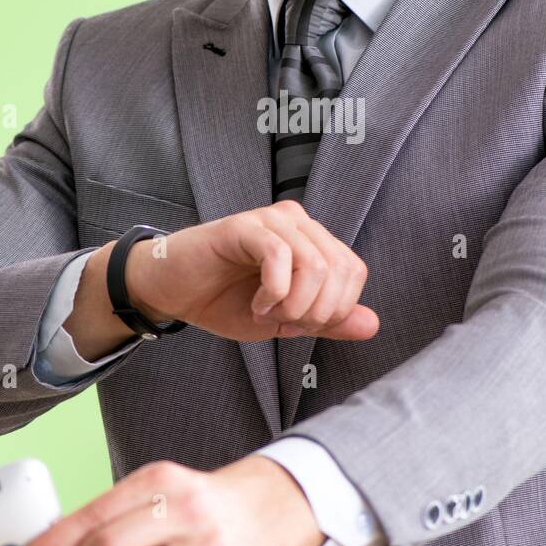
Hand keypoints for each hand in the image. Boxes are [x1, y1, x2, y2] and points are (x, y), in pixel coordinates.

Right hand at [126, 198, 378, 342]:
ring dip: (294, 303)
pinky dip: (274, 292)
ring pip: (315, 263)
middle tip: (284, 321)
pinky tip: (257, 304)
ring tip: (267, 312)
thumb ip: (328, 320)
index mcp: (312, 241)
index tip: (300, 324)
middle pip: (340, 269)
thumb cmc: (225, 300)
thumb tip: (372, 324)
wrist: (173, 293)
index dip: (336, 309)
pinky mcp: (243, 226)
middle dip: (317, 311)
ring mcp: (271, 221)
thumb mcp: (285, 319)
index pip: (354, 271)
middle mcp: (297, 223)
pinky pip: (280, 256)